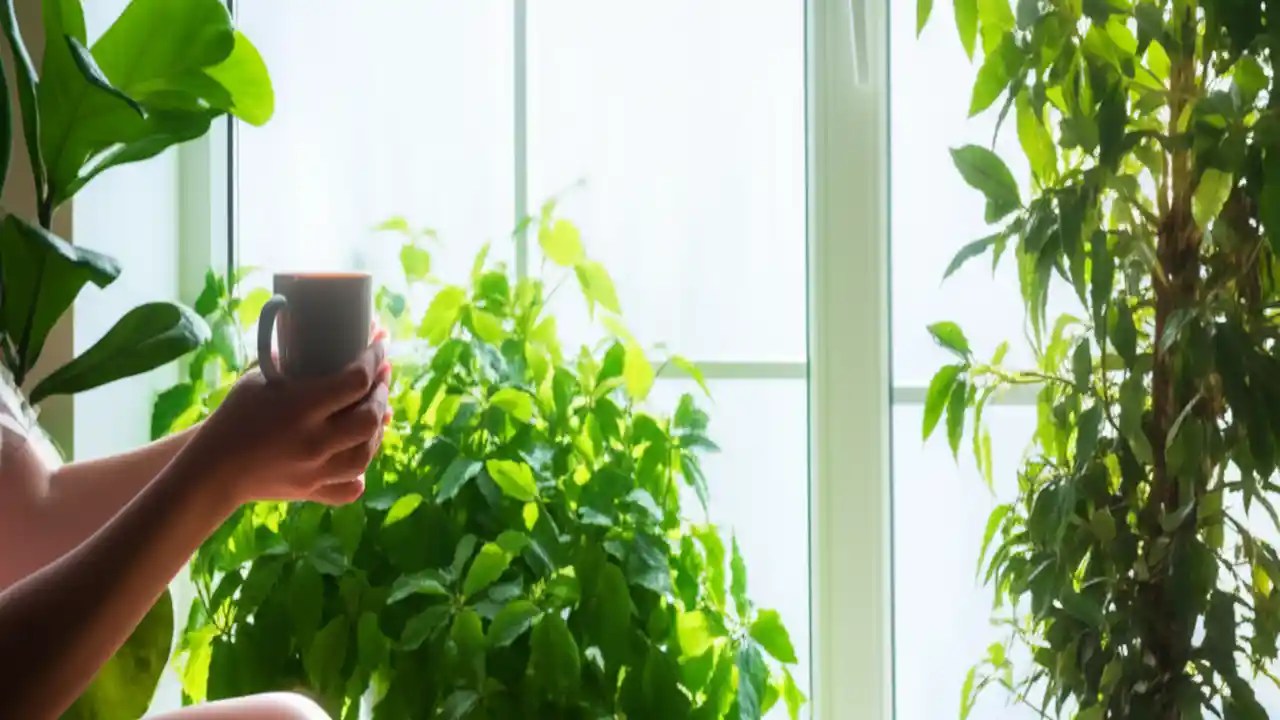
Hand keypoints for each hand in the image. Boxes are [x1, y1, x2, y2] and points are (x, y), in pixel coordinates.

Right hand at [187, 331, 391, 508]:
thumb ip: (290, 363)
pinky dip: (361, 471)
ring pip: (367, 452)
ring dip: (378, 429)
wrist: (212, 470)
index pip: (355, 380)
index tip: (380, 346)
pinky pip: (351, 486)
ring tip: (377, 411)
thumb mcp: (257, 380)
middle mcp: (315, 440)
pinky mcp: (312, 490)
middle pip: (370, 418)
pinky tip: (360, 452)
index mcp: (301, 407)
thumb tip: (320, 342)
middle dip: (381, 394)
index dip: (374, 360)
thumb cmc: (233, 416)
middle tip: (381, 379)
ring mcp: (316, 470)